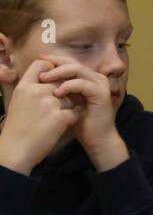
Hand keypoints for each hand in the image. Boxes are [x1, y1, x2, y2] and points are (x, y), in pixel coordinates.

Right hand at [0, 59, 82, 174]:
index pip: (42, 64)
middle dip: (63, 95)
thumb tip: (50, 77)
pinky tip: (61, 126)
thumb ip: (33, 87)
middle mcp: (37, 91)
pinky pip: (76, 112)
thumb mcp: (19, 101)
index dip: (53, 69)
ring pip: (71, 98)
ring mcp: (49, 103)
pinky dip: (72, 119)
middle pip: (61, 83)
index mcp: (25, 87)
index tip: (55, 79)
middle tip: (53, 109)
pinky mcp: (60, 117)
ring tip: (53, 120)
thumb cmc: (17, 127)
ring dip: (68, 108)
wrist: (15, 150)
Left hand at [36, 55, 127, 170]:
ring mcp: (100, 85)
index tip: (38, 60)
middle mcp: (97, 78)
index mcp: (89, 78)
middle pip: (73, 63)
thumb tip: (40, 77)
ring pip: (78, 70)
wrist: (97, 139)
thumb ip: (60, 88)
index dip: (54, 60)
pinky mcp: (101, 94)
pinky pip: (83, 84)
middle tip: (39, 72)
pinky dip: (69, 86)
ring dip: (59, 73)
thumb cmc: (80, 122)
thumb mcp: (67, 102)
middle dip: (54, 65)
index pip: (69, 63)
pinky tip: (57, 92)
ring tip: (44, 80)